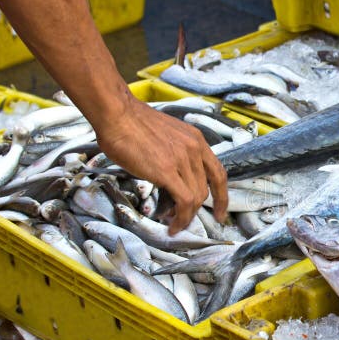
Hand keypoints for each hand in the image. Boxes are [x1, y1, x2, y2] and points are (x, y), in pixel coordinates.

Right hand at [95, 97, 227, 234]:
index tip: (220, 211)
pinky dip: (181, 218)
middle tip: (183, 219)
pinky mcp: (168, 171)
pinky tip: (172, 225)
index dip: (222, 196)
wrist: (117, 114)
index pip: (218, 172)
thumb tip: (172, 177)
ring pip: (196, 198)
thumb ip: (176, 154)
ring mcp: (183, 159)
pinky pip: (184, 201)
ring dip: (186, 216)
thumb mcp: (167, 135)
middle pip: (205, 189)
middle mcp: (195, 149)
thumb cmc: (131, 123)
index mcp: (196, 140)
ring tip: (172, 222)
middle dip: (196, 209)